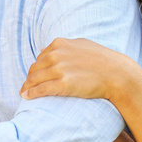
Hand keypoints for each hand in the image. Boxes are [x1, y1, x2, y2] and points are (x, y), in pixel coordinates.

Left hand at [20, 38, 135, 101]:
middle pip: (34, 68)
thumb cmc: (102, 60)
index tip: (34, 76)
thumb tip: (44, 49)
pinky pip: (40, 89)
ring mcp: (59, 69)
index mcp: (60, 44)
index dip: (36, 69)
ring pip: (34, 79)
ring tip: (24, 93)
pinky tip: (27, 97)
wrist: (117, 74)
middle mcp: (57, 54)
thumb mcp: (81, 45)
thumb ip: (63, 46)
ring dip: (27, 87)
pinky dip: (31, 93)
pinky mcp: (63, 84)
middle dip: (29, 78)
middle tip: (26, 87)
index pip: (40, 57)